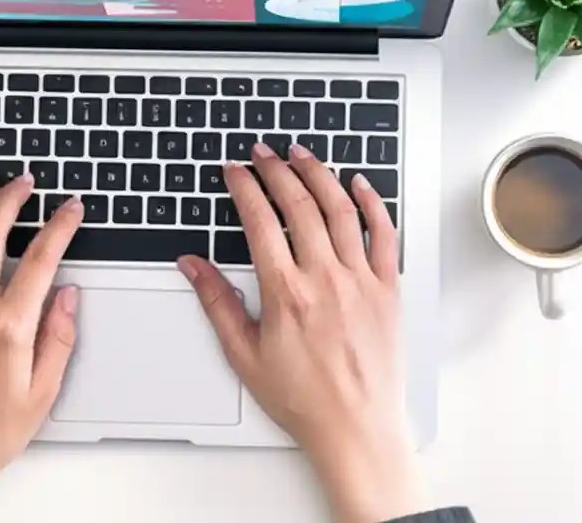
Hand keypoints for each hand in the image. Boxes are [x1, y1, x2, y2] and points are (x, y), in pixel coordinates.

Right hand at [177, 142, 427, 522]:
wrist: (355, 427)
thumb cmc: (302, 399)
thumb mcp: (244, 355)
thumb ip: (217, 303)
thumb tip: (192, 265)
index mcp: (286, 292)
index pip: (259, 221)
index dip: (244, 187)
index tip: (235, 171)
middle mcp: (325, 278)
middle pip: (298, 205)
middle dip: (276, 170)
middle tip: (263, 153)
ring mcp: (361, 280)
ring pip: (340, 210)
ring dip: (319, 174)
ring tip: (301, 155)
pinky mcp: (389, 289)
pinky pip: (384, 234)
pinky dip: (372, 203)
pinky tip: (359, 185)